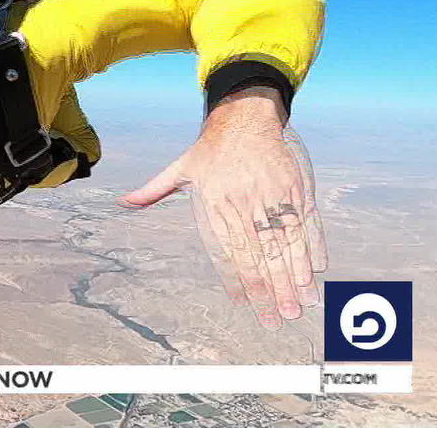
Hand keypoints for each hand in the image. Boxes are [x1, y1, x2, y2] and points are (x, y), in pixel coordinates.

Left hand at [118, 87, 326, 329]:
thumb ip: (153, 191)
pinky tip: (314, 273)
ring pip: (285, 243)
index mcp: (216, 203)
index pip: (229, 250)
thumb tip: (122, 202)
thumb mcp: (179, 168)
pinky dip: (311, 249)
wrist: (244, 118)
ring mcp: (272, 198)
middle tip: (278, 317)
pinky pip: (305, 225)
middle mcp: (245, 203)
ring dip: (294, 276)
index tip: (245, 304)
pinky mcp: (294, 190)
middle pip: (260, 254)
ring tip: (299, 304)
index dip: (238, 279)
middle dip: (270, 288)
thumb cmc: (209, 149)